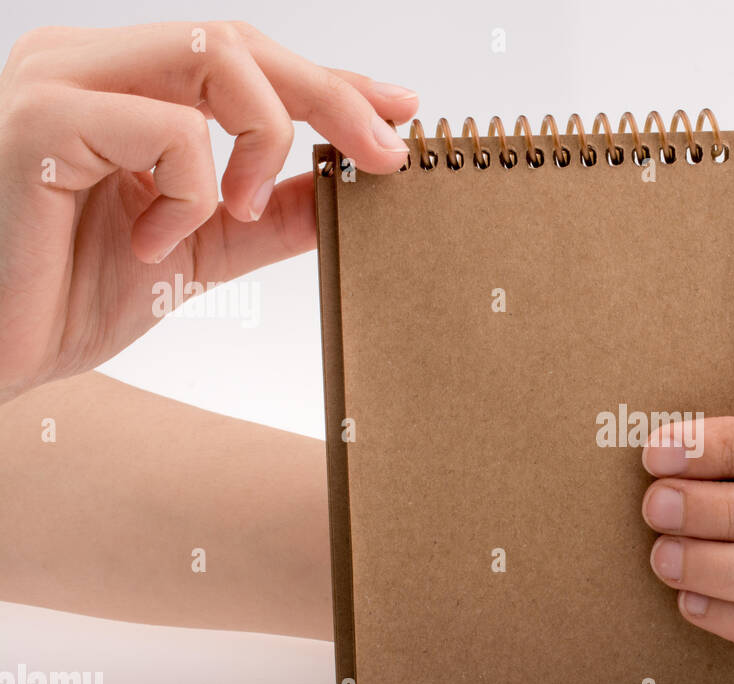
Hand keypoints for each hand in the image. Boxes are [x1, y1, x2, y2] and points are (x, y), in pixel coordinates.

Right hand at [0, 21, 418, 402]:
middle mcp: (83, 64)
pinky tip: (155, 243)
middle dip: (331, 96)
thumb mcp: (202, 247)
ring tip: (242, 211)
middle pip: (239, 43)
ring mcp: (56, 82)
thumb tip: (350, 185)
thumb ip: (270, 212)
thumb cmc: (70, 296)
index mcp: (115, 85)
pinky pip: (171, 130)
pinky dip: (193, 193)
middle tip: (385, 154)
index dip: (329, 81)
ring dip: (265, 138)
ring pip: (215, 58)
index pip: (242, 60)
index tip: (399, 111)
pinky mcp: (40, 121)